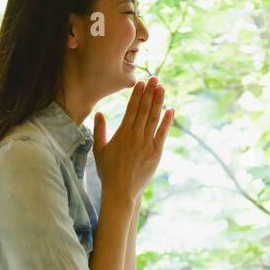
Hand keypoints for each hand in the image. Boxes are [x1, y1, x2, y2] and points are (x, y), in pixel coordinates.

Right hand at [93, 76, 174, 200]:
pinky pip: (162, 133)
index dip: (137, 95)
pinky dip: (167, 121)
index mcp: (122, 133)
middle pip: (144, 110)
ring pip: (154, 118)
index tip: (141, 83)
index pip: (131, 109)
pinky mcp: (156, 152)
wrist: (121, 190)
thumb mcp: (99, 149)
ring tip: (162, 88)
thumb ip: (99, 130)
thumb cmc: (108, 171)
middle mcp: (135, 136)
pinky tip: (170, 110)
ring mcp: (147, 144)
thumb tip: (99, 113)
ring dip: (158, 102)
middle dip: (149, 93)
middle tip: (154, 78)